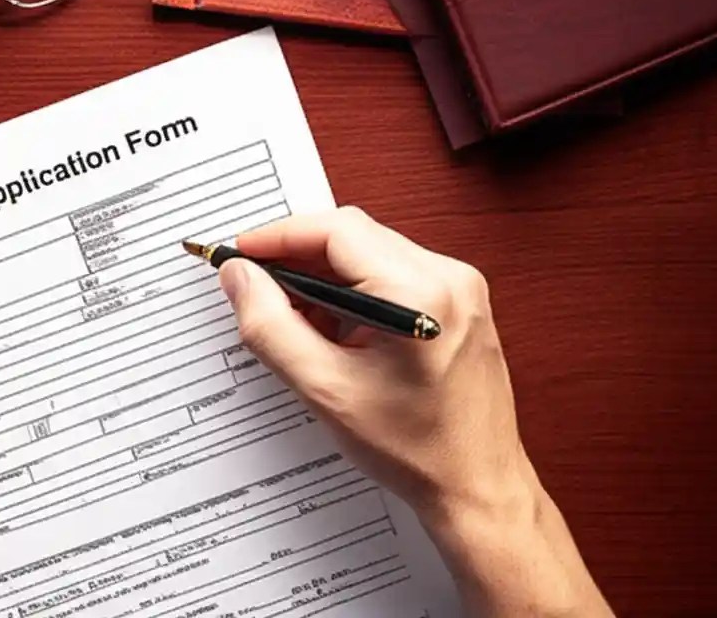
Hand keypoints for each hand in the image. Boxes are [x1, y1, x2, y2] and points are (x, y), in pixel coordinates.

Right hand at [220, 208, 611, 615]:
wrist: (476, 484)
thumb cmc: (416, 448)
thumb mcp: (324, 388)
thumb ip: (270, 326)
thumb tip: (240, 278)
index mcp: (421, 293)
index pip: (336, 230)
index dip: (279, 236)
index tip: (242, 254)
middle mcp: (449, 278)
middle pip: (353, 236)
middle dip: (298, 256)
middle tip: (257, 285)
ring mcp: (460, 287)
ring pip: (371, 252)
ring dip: (325, 275)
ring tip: (295, 320)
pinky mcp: (460, 302)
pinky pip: (394, 272)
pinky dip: (354, 289)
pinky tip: (333, 328)